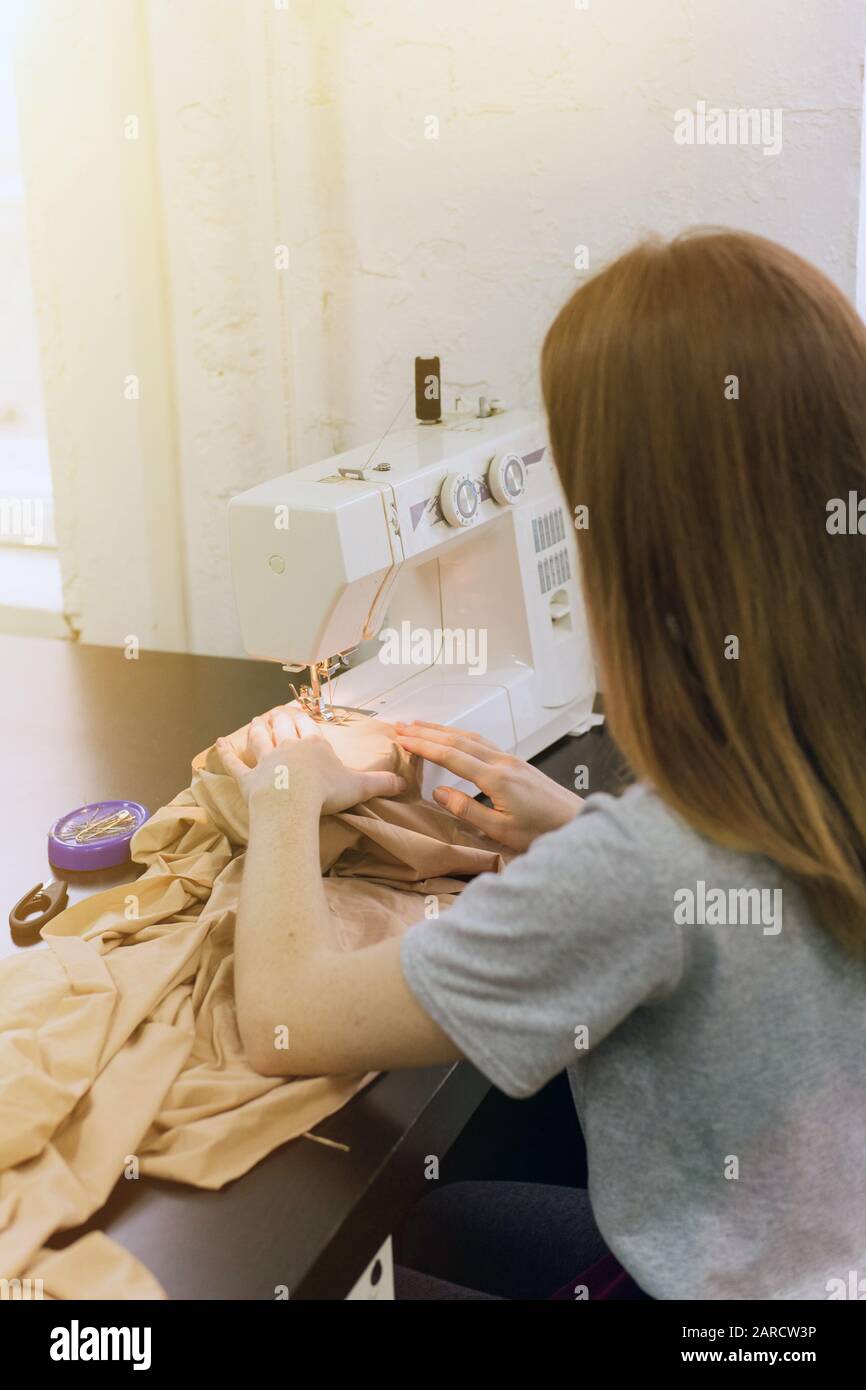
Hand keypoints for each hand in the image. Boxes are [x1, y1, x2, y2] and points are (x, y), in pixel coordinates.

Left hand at [217, 706, 405, 813]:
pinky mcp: (248, 779)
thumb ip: (381, 783)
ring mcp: (266, 761)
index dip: (303, 721)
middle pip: (282, 727)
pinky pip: (234, 763)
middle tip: (274, 714)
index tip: (299, 716)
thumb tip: (404, 782)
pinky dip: (226, 753)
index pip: (308, 727)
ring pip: (259, 739)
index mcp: (314, 745)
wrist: (293, 803)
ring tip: (255, 721)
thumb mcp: (359, 787)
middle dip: (279, 720)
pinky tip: (217, 743)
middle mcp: (288, 747)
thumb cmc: (326, 793)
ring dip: (257, 729)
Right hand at [393, 720, 581, 851]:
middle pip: (458, 740)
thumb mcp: (501, 830)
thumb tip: (438, 792)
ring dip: (443, 730)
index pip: (451, 756)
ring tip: (420, 726)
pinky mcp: (517, 763)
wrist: (577, 824)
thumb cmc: (541, 832)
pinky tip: (455, 737)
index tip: (402, 738)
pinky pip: (483, 742)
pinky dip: (462, 735)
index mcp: (496, 778)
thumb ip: (468, 811)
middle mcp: (503, 762)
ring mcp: (511, 759)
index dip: (424, 746)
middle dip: (428, 732)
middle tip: (402, 726)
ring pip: (471, 737)